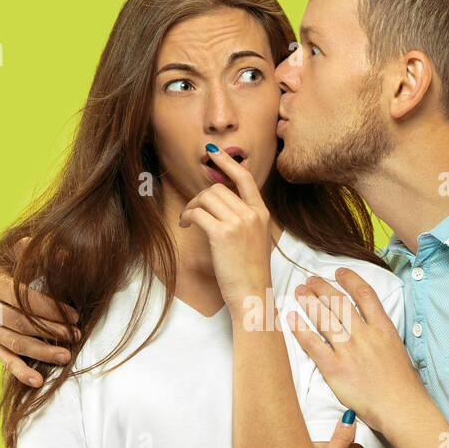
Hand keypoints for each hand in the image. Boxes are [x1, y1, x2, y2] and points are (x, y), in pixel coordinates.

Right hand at [0, 236, 81, 387]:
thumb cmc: (10, 271)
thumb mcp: (19, 258)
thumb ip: (38, 254)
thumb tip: (65, 252)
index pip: (25, 299)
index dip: (52, 309)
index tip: (76, 316)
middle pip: (23, 323)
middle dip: (52, 330)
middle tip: (76, 336)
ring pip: (16, 343)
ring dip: (42, 352)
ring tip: (66, 357)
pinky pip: (5, 361)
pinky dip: (22, 372)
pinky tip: (38, 381)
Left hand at [178, 145, 274, 316]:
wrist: (253, 294)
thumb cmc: (251, 272)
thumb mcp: (256, 240)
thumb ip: (245, 220)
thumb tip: (221, 205)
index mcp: (262, 214)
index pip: (245, 178)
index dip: (227, 162)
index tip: (213, 153)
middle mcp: (252, 214)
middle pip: (218, 188)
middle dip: (200, 197)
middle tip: (193, 211)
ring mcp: (239, 222)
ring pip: (207, 198)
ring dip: (192, 206)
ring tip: (189, 219)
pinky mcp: (223, 233)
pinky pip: (198, 213)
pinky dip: (188, 216)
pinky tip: (186, 224)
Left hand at [287, 268, 424, 432]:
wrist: (400, 407)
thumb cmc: (404, 386)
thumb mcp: (400, 353)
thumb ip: (384, 340)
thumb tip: (376, 334)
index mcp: (383, 329)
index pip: (365, 294)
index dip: (350, 279)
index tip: (339, 272)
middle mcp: (364, 334)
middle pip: (339, 302)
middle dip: (322, 288)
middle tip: (310, 281)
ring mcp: (348, 350)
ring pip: (324, 318)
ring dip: (309, 302)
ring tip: (299, 292)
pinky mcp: (335, 368)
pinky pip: (313, 344)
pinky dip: (300, 329)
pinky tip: (291, 318)